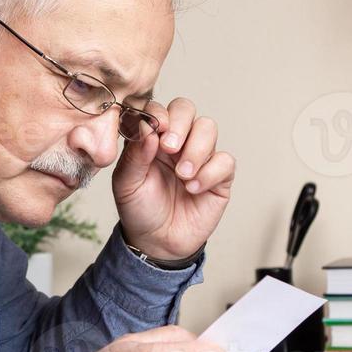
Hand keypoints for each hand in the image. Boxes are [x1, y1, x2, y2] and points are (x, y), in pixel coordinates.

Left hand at [113, 98, 234, 260]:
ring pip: (208, 128)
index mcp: (152, 137)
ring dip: (195, 150)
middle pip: (186, 109)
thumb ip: (134, 155)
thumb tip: (148, 129)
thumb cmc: (140, 209)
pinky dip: (210, 173)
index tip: (154, 129)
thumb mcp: (126, 184)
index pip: (159, 109)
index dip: (158, 113)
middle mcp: (177, 141)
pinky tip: (194, 189)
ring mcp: (199, 156)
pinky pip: (225, 160)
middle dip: (179, 124)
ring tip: (183, 175)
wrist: (158, 242)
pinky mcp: (219, 175)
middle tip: (170, 148)